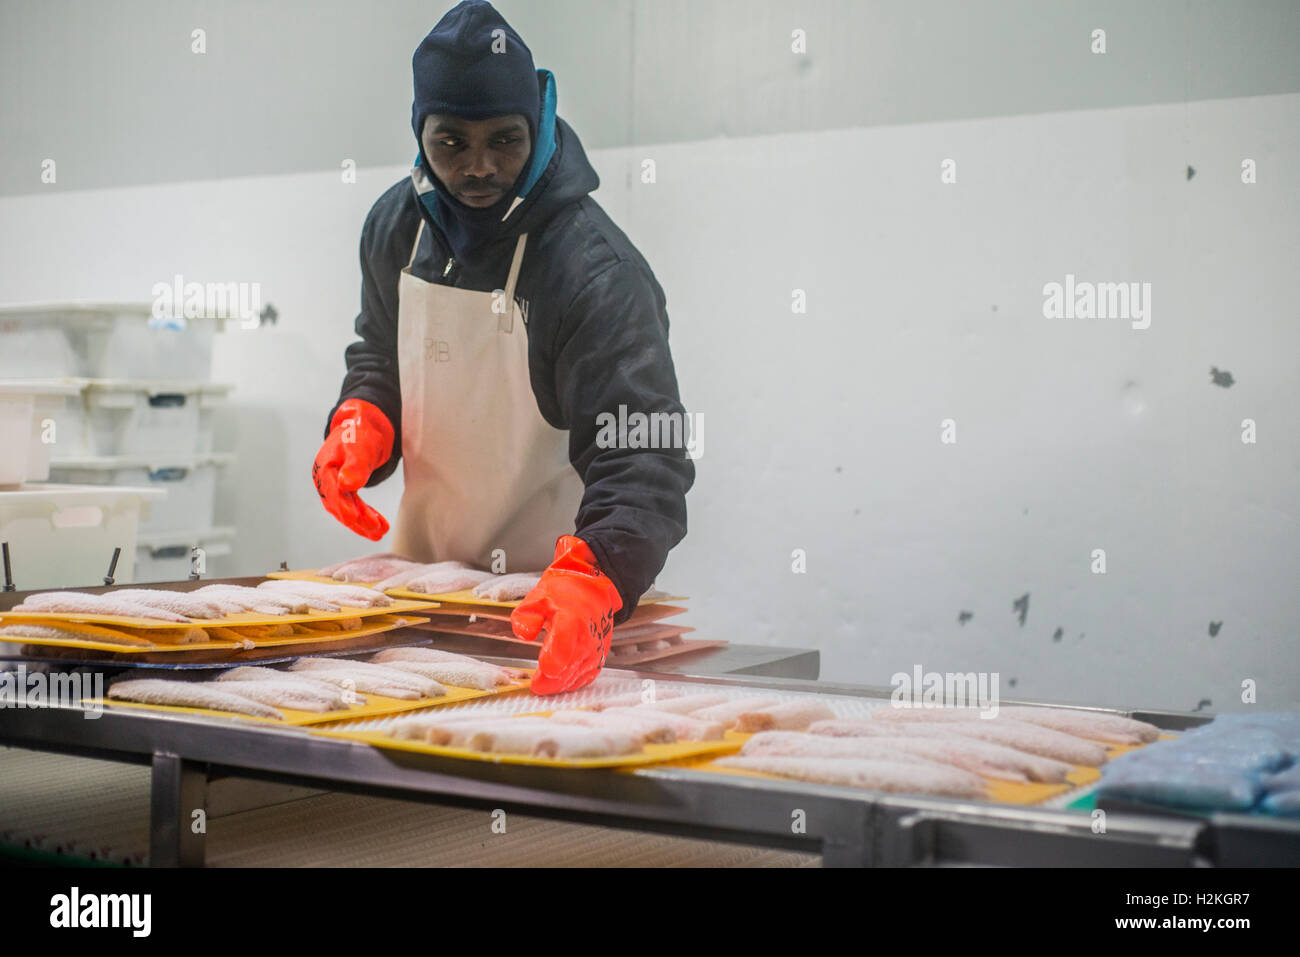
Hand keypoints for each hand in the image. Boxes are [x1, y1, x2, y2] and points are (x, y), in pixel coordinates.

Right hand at [313, 398, 394, 539]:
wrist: (363, 426)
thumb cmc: (360, 433)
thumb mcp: (359, 446)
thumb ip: (354, 465)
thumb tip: (346, 485)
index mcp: (325, 467)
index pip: (333, 492)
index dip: (344, 507)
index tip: (357, 518)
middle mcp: (325, 478)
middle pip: (339, 504)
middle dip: (358, 520)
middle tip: (377, 530)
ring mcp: (333, 484)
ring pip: (346, 508)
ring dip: (362, 522)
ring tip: (380, 532)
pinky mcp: (343, 488)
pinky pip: (352, 506)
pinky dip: (365, 515)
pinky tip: (378, 524)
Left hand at [510, 535, 622, 694]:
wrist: (591, 590)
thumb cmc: (563, 594)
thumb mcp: (537, 598)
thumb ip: (525, 617)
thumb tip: (524, 634)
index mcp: (571, 619)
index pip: (563, 645)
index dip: (552, 661)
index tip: (541, 669)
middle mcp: (586, 636)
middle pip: (569, 668)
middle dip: (550, 681)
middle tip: (535, 685)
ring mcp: (595, 649)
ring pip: (577, 676)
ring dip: (559, 685)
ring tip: (544, 684)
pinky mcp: (599, 657)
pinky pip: (585, 678)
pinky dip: (571, 683)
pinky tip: (559, 682)